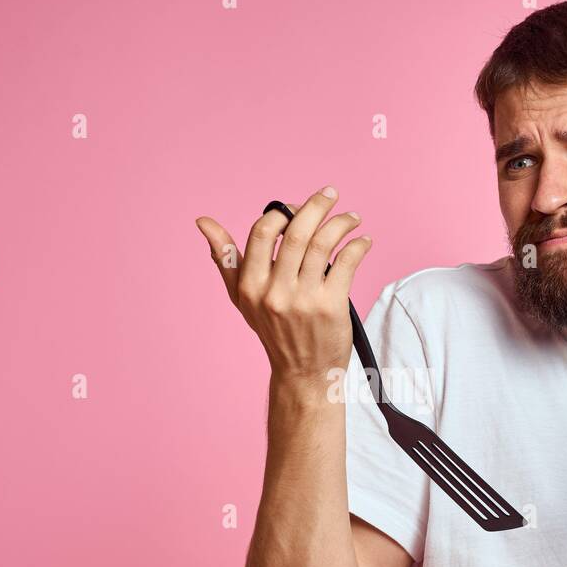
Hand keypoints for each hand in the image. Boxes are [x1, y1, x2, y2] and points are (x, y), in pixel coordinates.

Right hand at [196, 186, 371, 382]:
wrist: (304, 372)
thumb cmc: (274, 330)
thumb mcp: (242, 298)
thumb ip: (226, 259)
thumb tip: (203, 222)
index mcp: (249, 286)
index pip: (262, 232)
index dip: (281, 213)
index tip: (298, 208)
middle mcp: (273, 292)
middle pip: (295, 232)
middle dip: (315, 205)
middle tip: (330, 194)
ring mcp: (303, 300)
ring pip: (323, 243)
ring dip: (342, 222)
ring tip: (352, 217)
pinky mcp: (330, 307)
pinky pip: (346, 262)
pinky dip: (358, 246)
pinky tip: (363, 241)